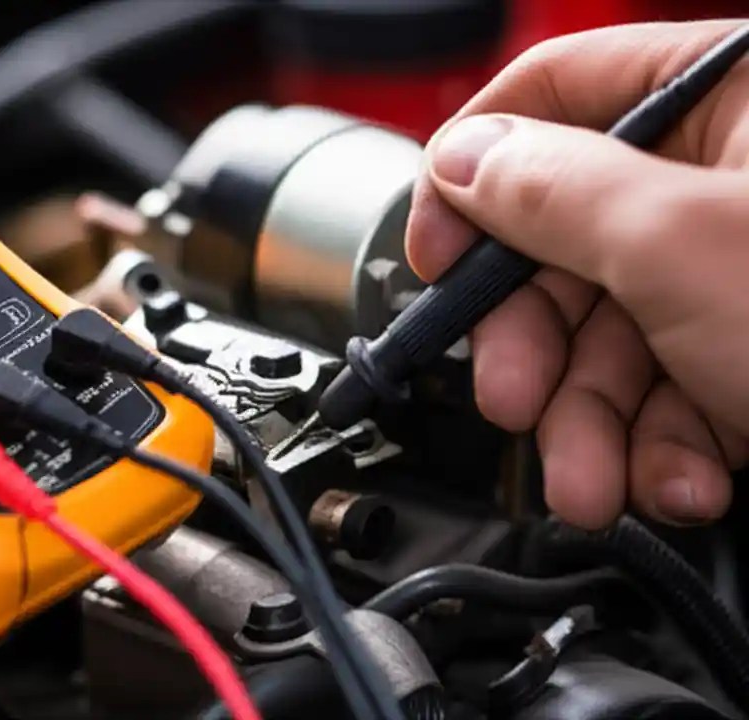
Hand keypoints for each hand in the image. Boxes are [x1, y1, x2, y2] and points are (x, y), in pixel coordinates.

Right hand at [407, 20, 748, 528]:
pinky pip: (668, 385)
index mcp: (730, 97)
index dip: (473, 173)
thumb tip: (463, 161)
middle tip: (517, 402)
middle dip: (540, 347)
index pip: (554, 94)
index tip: (435, 251)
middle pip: (569, 242)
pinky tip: (685, 477)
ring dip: (594, 424)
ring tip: (598, 480)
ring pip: (612, 333)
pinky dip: (662, 446)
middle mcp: (731, 175)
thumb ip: (548, 191)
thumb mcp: (679, 243)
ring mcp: (744, 267)